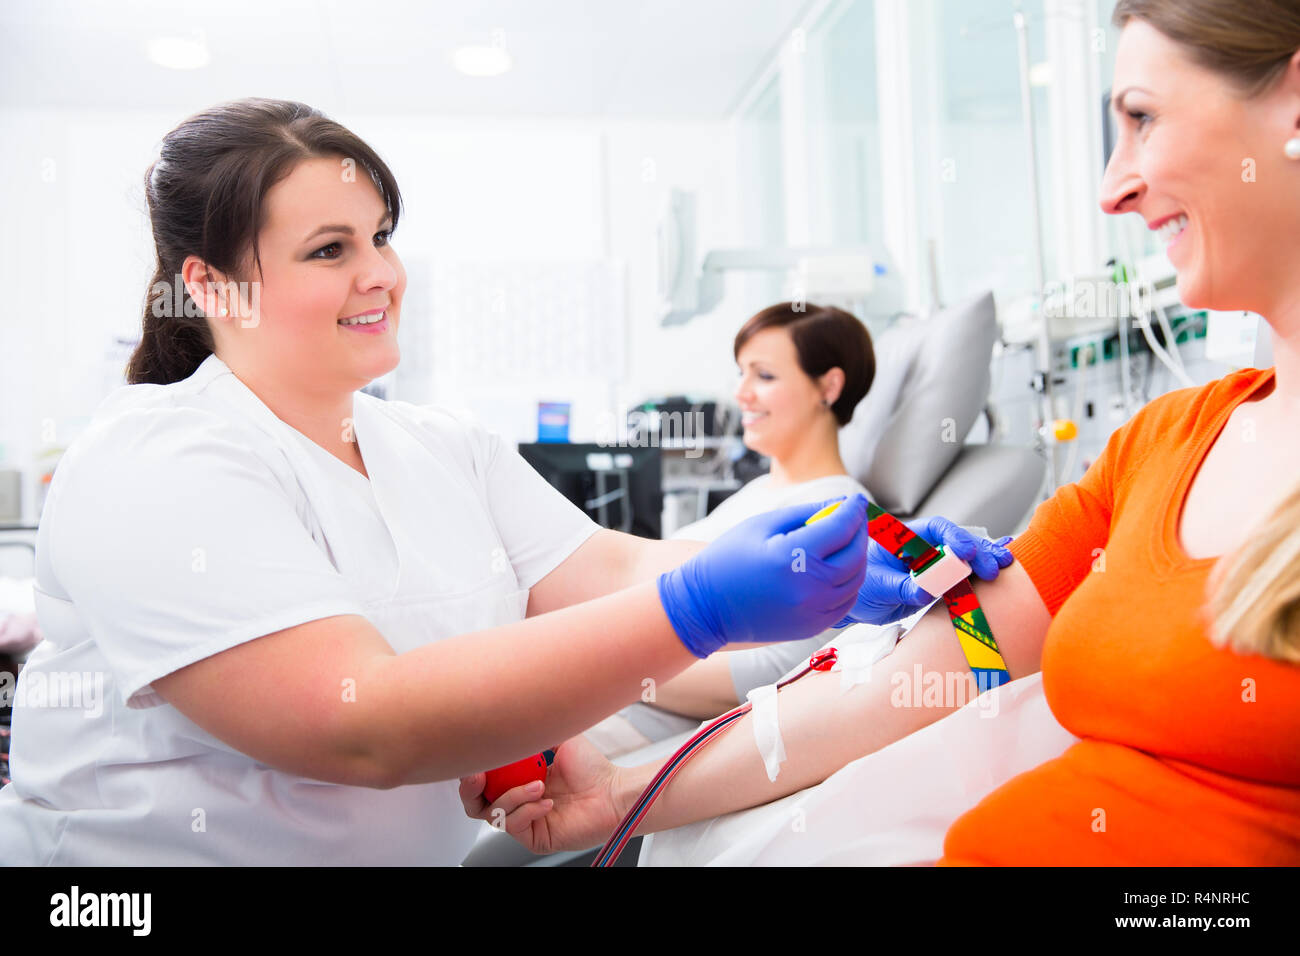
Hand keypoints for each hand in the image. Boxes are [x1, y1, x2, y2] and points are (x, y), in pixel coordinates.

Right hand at [459, 735, 625, 854]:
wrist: (613, 792)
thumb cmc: (592, 768)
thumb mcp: (557, 737)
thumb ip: (530, 729)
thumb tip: (505, 716)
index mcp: (518, 778)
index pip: (483, 779)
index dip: (472, 770)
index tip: (472, 755)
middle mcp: (518, 801)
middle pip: (476, 803)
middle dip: (470, 790)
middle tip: (478, 776)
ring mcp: (525, 820)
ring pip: (494, 814)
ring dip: (512, 796)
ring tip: (538, 784)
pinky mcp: (535, 838)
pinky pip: (515, 826)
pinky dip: (527, 811)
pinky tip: (546, 801)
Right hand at [657, 494, 870, 656]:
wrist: (706, 606)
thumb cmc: (729, 559)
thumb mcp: (762, 524)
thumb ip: (805, 513)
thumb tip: (840, 504)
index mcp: (793, 556)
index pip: (841, 527)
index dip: (854, 509)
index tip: (857, 499)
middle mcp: (809, 588)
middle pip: (855, 554)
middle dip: (859, 531)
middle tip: (853, 518)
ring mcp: (813, 611)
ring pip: (856, 580)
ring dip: (857, 557)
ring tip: (846, 542)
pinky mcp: (813, 627)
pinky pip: (846, 602)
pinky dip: (849, 583)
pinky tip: (837, 569)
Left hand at [835, 517, 1013, 626]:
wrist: (856, 605)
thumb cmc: (860, 586)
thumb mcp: (877, 586)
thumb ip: (901, 587)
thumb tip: (927, 592)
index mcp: (907, 538)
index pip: (937, 529)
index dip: (955, 537)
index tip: (966, 554)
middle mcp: (925, 548)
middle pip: (957, 543)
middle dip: (978, 552)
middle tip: (994, 567)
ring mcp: (934, 566)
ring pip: (966, 558)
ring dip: (986, 560)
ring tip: (1005, 566)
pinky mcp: (940, 585)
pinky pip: (964, 577)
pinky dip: (982, 573)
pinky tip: (1003, 569)